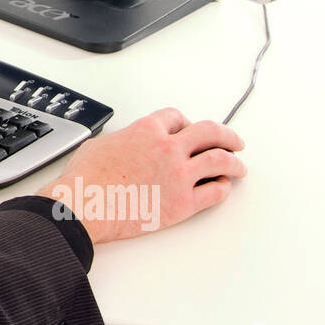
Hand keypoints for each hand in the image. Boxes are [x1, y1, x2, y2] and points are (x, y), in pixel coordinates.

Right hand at [36, 107, 245, 244]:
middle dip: (225, 135)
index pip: (177, 117)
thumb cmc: (86, 180)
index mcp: (147, 130)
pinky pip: (215, 192)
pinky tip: (223, 187)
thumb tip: (123, 145)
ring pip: (220, 160)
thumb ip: (121, 140)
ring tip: (239, 165)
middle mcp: (168, 148)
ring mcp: (179, 175)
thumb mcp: (100, 144)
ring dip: (234, 161)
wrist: (85, 206)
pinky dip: (223, 188)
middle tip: (232, 141)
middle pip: (209, 132)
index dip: (186, 123)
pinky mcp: (183, 203)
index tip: (190, 130)